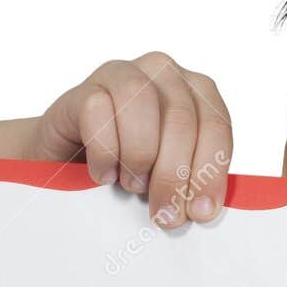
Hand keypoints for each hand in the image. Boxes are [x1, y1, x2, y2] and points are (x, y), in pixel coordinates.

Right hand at [30, 52, 233, 229]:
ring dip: (139, 154)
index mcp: (196, 91)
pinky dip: (103, 151)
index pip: (215, 124)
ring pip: (140, 101)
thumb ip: (191, 180)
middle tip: (165, 215)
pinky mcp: (84, 88)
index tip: (200, 211)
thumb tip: (202, 210)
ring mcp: (122, 73)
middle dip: (174, 175)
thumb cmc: (130, 166)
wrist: (71, 161)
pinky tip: (104, 175)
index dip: (210, 171)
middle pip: (180, 118)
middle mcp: (162, 72)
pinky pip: (97, 110)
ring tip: (133, 185)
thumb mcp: (169, 173)